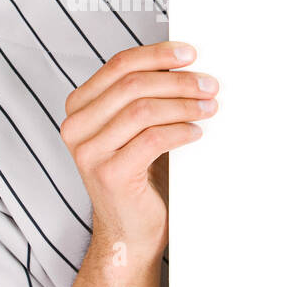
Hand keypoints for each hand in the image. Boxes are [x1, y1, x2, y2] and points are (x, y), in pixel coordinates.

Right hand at [60, 40, 218, 256]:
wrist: (129, 232)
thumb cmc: (138, 177)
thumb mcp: (136, 129)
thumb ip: (144, 96)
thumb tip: (184, 63)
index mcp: (79, 108)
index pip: (119, 65)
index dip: (158, 55)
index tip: (189, 54)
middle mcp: (76, 127)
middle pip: (132, 84)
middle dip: (177, 80)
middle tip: (209, 84)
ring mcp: (89, 151)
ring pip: (142, 109)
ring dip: (183, 104)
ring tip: (208, 106)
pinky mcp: (109, 174)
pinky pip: (152, 139)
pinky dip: (180, 131)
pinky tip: (196, 132)